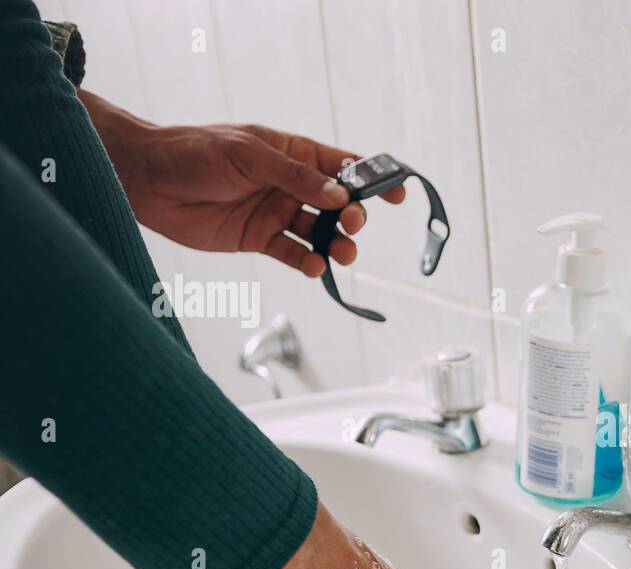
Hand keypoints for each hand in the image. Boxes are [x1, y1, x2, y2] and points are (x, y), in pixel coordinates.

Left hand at [81, 90, 404, 276]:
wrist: (147, 180)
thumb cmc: (195, 153)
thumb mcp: (250, 156)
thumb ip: (296, 178)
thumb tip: (340, 197)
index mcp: (292, 153)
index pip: (342, 166)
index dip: (372, 179)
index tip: (396, 194)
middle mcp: (290, 184)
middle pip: (338, 204)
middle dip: (353, 216)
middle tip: (353, 224)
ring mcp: (277, 213)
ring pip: (320, 233)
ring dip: (337, 244)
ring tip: (343, 253)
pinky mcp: (260, 239)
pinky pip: (294, 254)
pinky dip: (309, 262)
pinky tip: (315, 266)